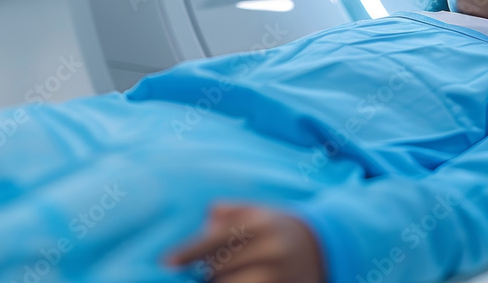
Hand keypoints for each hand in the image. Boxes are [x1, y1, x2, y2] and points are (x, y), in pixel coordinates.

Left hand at [161, 202, 326, 282]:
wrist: (321, 248)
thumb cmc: (275, 227)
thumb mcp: (255, 211)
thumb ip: (227, 213)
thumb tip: (204, 224)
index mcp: (260, 224)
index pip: (216, 240)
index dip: (188, 253)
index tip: (165, 263)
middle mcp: (271, 250)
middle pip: (220, 269)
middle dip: (202, 273)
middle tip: (192, 272)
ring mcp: (278, 276)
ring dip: (219, 282)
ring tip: (213, 276)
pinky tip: (232, 280)